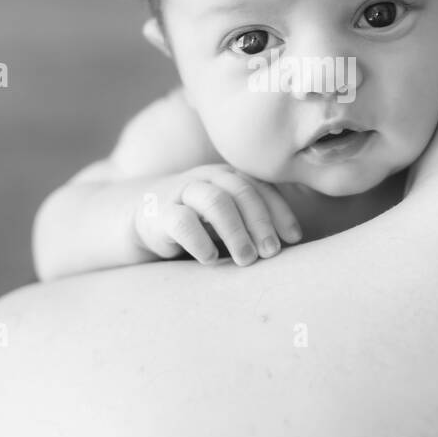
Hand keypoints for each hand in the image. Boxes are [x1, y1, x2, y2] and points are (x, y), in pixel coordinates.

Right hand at [134, 165, 303, 265]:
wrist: (143, 216)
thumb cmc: (198, 220)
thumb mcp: (228, 215)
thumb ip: (253, 220)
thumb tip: (290, 243)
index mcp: (228, 176)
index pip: (261, 187)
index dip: (280, 212)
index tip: (293, 238)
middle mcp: (207, 178)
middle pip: (242, 192)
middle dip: (261, 223)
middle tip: (272, 253)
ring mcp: (182, 191)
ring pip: (216, 202)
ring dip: (236, 232)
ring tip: (247, 260)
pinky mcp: (159, 213)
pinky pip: (182, 223)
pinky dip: (200, 242)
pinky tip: (210, 260)